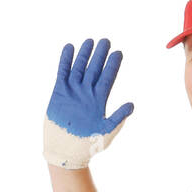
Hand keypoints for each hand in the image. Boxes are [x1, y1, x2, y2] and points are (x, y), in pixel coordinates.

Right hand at [44, 38, 133, 169]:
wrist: (66, 151)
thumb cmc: (88, 144)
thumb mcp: (106, 132)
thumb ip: (118, 118)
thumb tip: (132, 105)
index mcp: (99, 100)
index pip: (108, 78)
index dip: (113, 65)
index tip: (119, 53)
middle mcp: (87, 93)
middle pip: (95, 69)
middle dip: (100, 55)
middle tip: (106, 41)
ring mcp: (73, 91)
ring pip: (80, 68)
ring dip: (84, 54)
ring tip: (89, 41)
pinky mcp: (59, 92)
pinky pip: (62, 72)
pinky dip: (65, 60)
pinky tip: (69, 47)